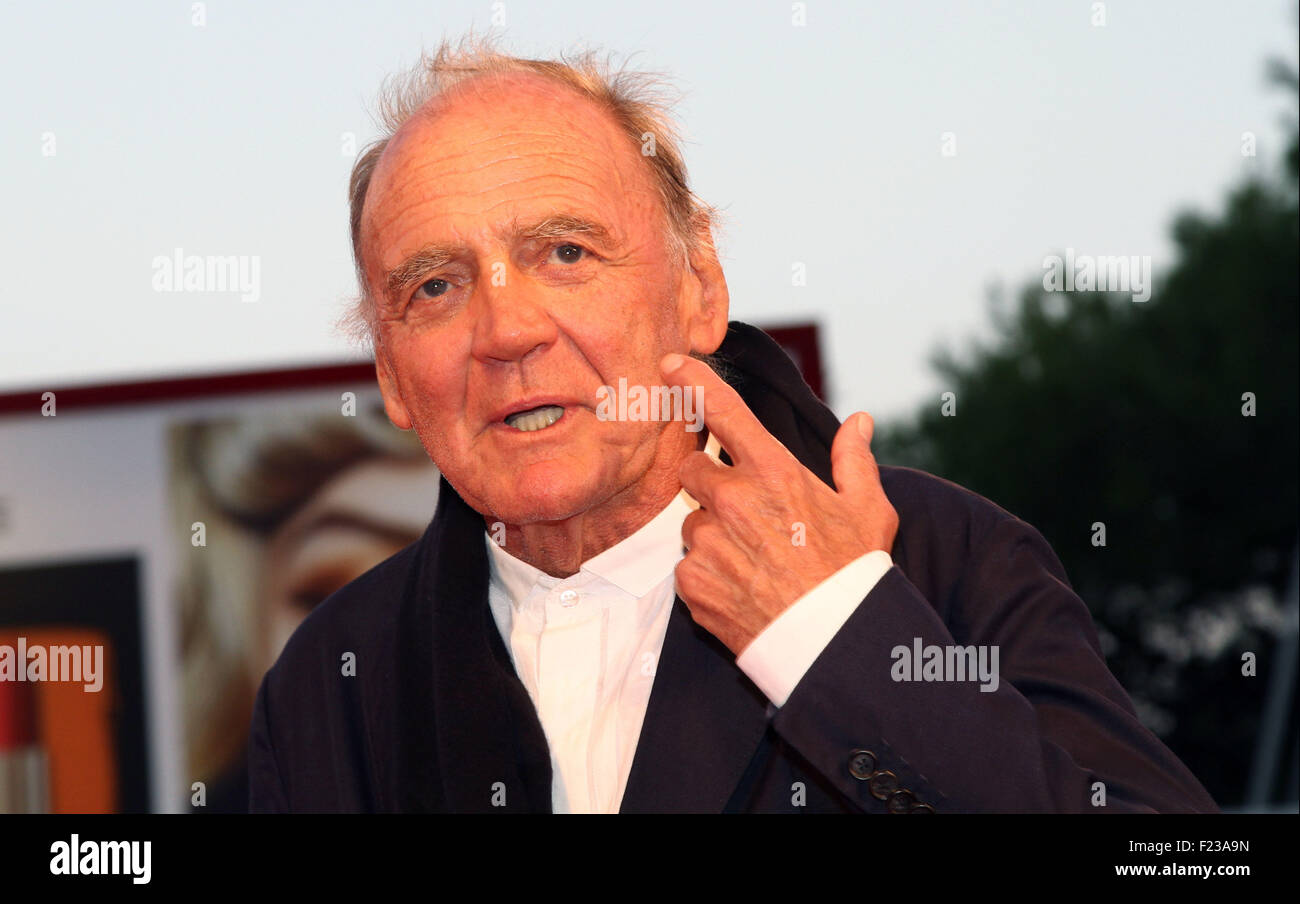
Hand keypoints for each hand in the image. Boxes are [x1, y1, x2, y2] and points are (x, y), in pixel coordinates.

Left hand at [662, 352, 898, 655]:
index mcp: (774, 474)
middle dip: (710, 483)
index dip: (695, 383)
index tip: (672, 364)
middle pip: (692, 470)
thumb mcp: (869, 511)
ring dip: (712, 534)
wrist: (832, 645)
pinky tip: (742, 586)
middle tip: (746, 512)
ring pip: (691, 522)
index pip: (725, 413)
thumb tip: (858, 422)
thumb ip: (855, 461)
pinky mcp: (691, 582)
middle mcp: (733, 502)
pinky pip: (687, 566)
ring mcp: (707, 543)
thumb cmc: (853, 575)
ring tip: (754, 561)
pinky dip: (707, 573)